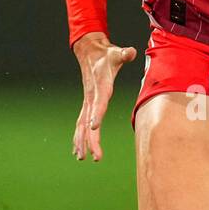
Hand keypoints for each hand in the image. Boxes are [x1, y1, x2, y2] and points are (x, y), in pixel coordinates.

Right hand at [71, 32, 137, 162]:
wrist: (89, 51)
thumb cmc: (106, 55)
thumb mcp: (116, 52)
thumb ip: (123, 54)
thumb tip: (130, 51)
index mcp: (100, 86)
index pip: (98, 103)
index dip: (96, 114)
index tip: (93, 127)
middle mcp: (91, 97)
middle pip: (89, 121)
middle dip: (91, 140)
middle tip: (96, 157)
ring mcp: (87, 101)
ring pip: (81, 125)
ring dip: (82, 142)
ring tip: (83, 158)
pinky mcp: (86, 104)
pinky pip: (80, 124)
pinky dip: (78, 137)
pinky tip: (78, 150)